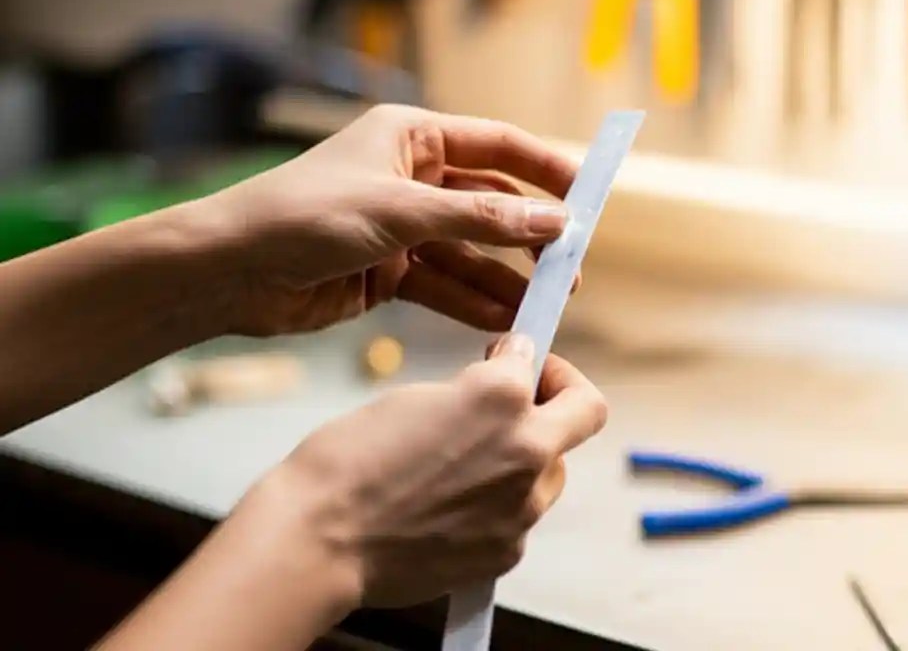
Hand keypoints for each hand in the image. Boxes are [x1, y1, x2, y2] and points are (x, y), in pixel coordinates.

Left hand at [202, 104, 579, 335]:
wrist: (227, 271)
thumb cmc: (303, 216)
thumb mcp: (401, 213)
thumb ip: (481, 219)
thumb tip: (555, 221)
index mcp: (410, 138)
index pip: (497, 146)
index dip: (545, 170)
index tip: (590, 197)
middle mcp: (410, 179)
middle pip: (489, 204)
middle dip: (529, 236)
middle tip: (570, 269)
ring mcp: (399, 229)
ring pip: (470, 252)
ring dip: (505, 278)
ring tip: (546, 306)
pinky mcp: (385, 273)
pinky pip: (444, 286)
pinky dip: (472, 303)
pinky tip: (504, 321)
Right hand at [244, 334, 606, 607]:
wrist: (320, 540)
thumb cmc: (349, 462)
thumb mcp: (414, 395)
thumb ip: (476, 387)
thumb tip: (504, 380)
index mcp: (502, 397)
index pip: (548, 366)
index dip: (533, 360)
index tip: (520, 362)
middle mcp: (528, 450)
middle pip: (583, 416)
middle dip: (558, 401)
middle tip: (527, 400)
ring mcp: (522, 507)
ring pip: (551, 472)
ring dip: (528, 459)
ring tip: (471, 464)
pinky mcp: (507, 551)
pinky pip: (519, 518)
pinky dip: (499, 508)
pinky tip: (451, 507)